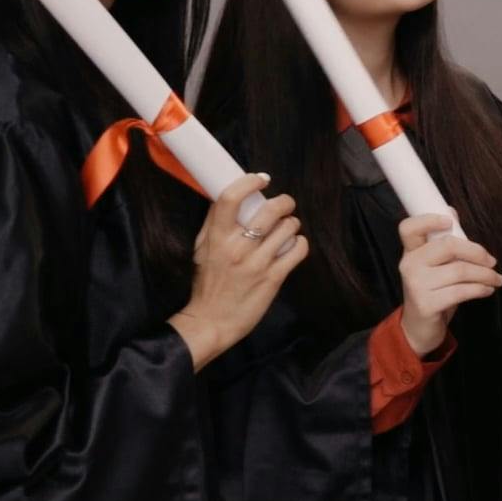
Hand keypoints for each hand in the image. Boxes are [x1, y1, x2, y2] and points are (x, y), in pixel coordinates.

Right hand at [170, 173, 307, 369]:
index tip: (261, 179)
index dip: (249, 182)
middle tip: (284, 205)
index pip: (231, 198)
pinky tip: (293, 245)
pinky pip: (298, 249)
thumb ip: (214, 225)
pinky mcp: (273, 278)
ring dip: (292, 223)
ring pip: (288, 227)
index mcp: (216, 238)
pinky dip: (300, 243)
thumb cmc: (206, 284)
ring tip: (287, 228)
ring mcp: (257, 263)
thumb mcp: (201, 250)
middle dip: (284, 202)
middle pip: (270, 209)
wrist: (211, 321)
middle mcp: (237, 247)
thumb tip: (229, 198)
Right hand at [396, 212, 501, 356]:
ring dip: (486, 274)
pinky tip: (488, 290)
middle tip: (492, 261)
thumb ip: (443, 241)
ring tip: (496, 279)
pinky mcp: (426, 304)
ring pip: (460, 270)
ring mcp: (416, 285)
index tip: (450, 221)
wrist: (418, 328)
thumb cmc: (432, 292)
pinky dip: (480, 289)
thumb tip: (451, 211)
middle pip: (447, 246)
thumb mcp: (435, 266)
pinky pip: (462, 291)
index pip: (409, 228)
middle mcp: (409, 265)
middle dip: (477, 252)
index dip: (429, 220)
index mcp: (410, 252)